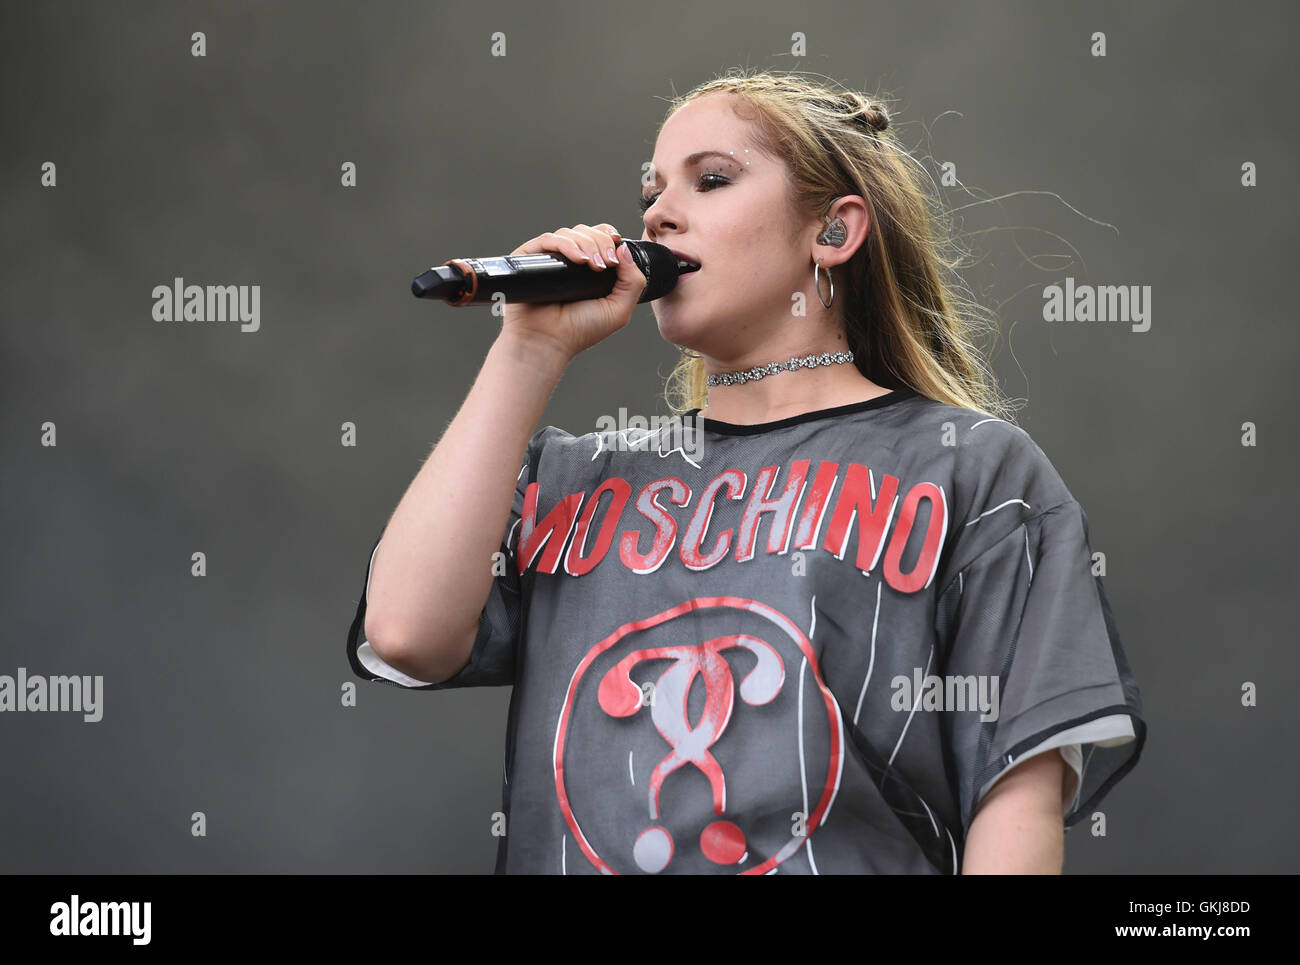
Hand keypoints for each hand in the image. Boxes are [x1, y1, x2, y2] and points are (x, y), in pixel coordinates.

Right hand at [501, 223, 646, 362]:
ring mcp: (549, 260)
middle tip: (606, 263)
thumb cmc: (580, 331)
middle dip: (601, 242)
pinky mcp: (529, 259)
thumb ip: (633, 281)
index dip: (609, 236)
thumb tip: (624, 248)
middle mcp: (568, 262)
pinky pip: (548, 240)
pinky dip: (566, 244)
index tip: (616, 251)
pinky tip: (578, 260)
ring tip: (593, 265)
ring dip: (587, 243)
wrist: (548, 342)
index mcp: (588, 270)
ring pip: (569, 233)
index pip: (599, 237)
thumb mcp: (619, 309)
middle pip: (587, 231)